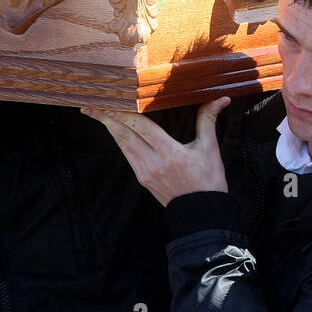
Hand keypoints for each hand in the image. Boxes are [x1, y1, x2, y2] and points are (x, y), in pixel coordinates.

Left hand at [83, 97, 230, 205]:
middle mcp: (154, 163)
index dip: (124, 113)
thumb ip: (208, 120)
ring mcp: (145, 172)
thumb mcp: (210, 148)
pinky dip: (119, 140)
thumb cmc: (209, 180)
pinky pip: (127, 155)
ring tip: (96, 113)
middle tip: (90, 104)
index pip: (142, 127)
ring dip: (109, 128)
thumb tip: (220, 99)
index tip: (110, 100)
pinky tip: (114, 130)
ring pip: (122, 145)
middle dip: (106, 118)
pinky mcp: (142, 179)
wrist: (201, 213)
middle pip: (124, 135)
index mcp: (171, 153)